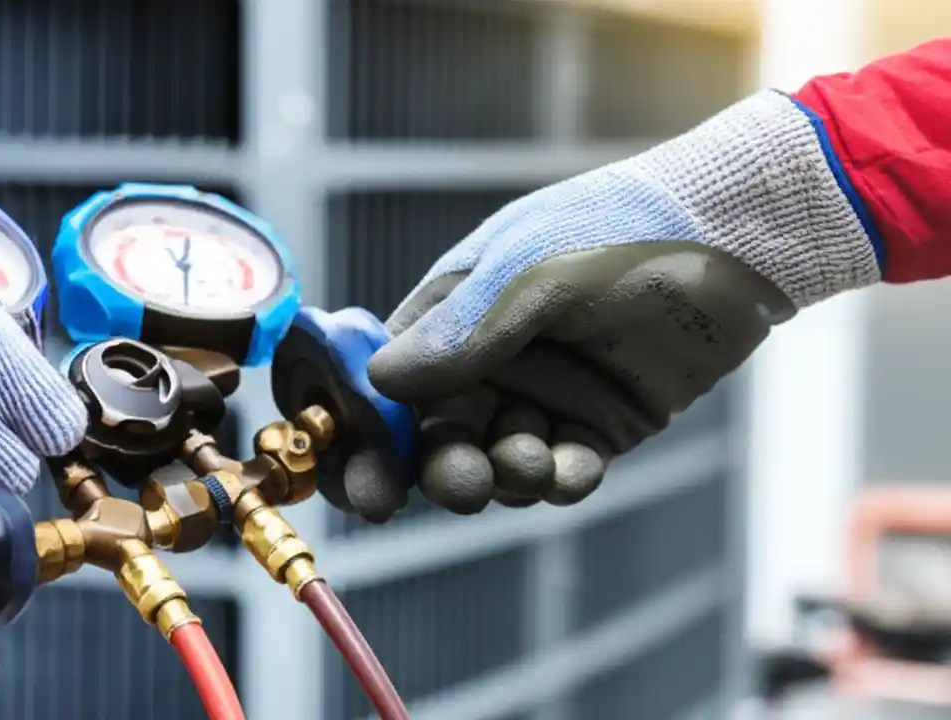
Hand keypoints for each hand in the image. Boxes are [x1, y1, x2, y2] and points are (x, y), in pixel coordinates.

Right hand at [336, 91, 879, 519]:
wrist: (734, 234)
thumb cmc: (617, 229)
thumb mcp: (528, 272)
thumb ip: (461, 332)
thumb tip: (380, 380)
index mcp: (454, 312)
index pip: (391, 382)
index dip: (372, 438)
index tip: (365, 488)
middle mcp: (491, 357)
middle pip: (440, 434)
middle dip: (444, 468)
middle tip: (463, 485)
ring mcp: (547, 392)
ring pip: (500, 459)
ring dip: (507, 474)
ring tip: (531, 462)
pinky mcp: (601, 422)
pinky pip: (564, 467)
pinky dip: (562, 478)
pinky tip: (572, 470)